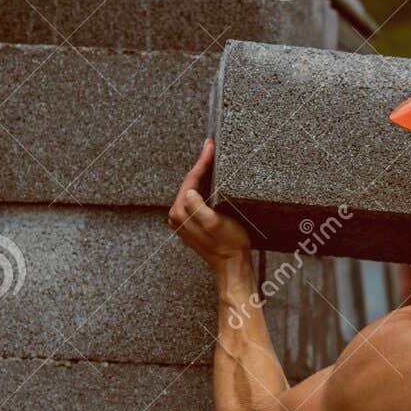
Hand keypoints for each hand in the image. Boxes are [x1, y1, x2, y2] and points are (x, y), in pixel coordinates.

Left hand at [168, 139, 251, 265]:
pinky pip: (195, 200)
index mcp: (181, 213)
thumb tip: (189, 191)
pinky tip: (211, 180)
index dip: (201, 161)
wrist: (232, 265)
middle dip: (201, 165)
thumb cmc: (229, 245)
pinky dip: (203, 187)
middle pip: (190, 183)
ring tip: (211, 159)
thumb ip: (199, 208)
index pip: (191, 180)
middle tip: (210, 147)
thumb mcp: (215, 224)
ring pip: (192, 190)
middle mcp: (177, 216)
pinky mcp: (192, 224)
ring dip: (202, 175)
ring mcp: (184, 221)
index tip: (209, 146)